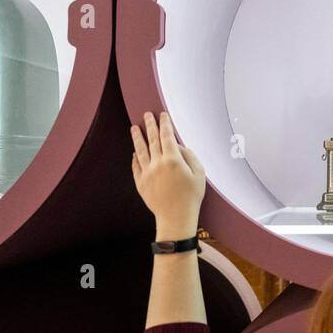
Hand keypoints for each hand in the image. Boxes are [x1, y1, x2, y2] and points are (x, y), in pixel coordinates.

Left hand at [131, 111, 205, 240]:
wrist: (176, 217)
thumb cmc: (191, 196)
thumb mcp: (199, 173)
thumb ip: (189, 155)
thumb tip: (178, 146)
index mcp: (173, 159)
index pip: (166, 136)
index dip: (165, 124)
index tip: (162, 115)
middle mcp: (157, 164)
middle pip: (152, 139)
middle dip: (149, 125)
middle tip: (146, 115)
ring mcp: (147, 173)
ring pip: (140, 150)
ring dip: (137, 137)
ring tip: (134, 128)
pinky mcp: (141, 183)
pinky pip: (136, 166)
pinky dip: (135, 157)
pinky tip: (134, 152)